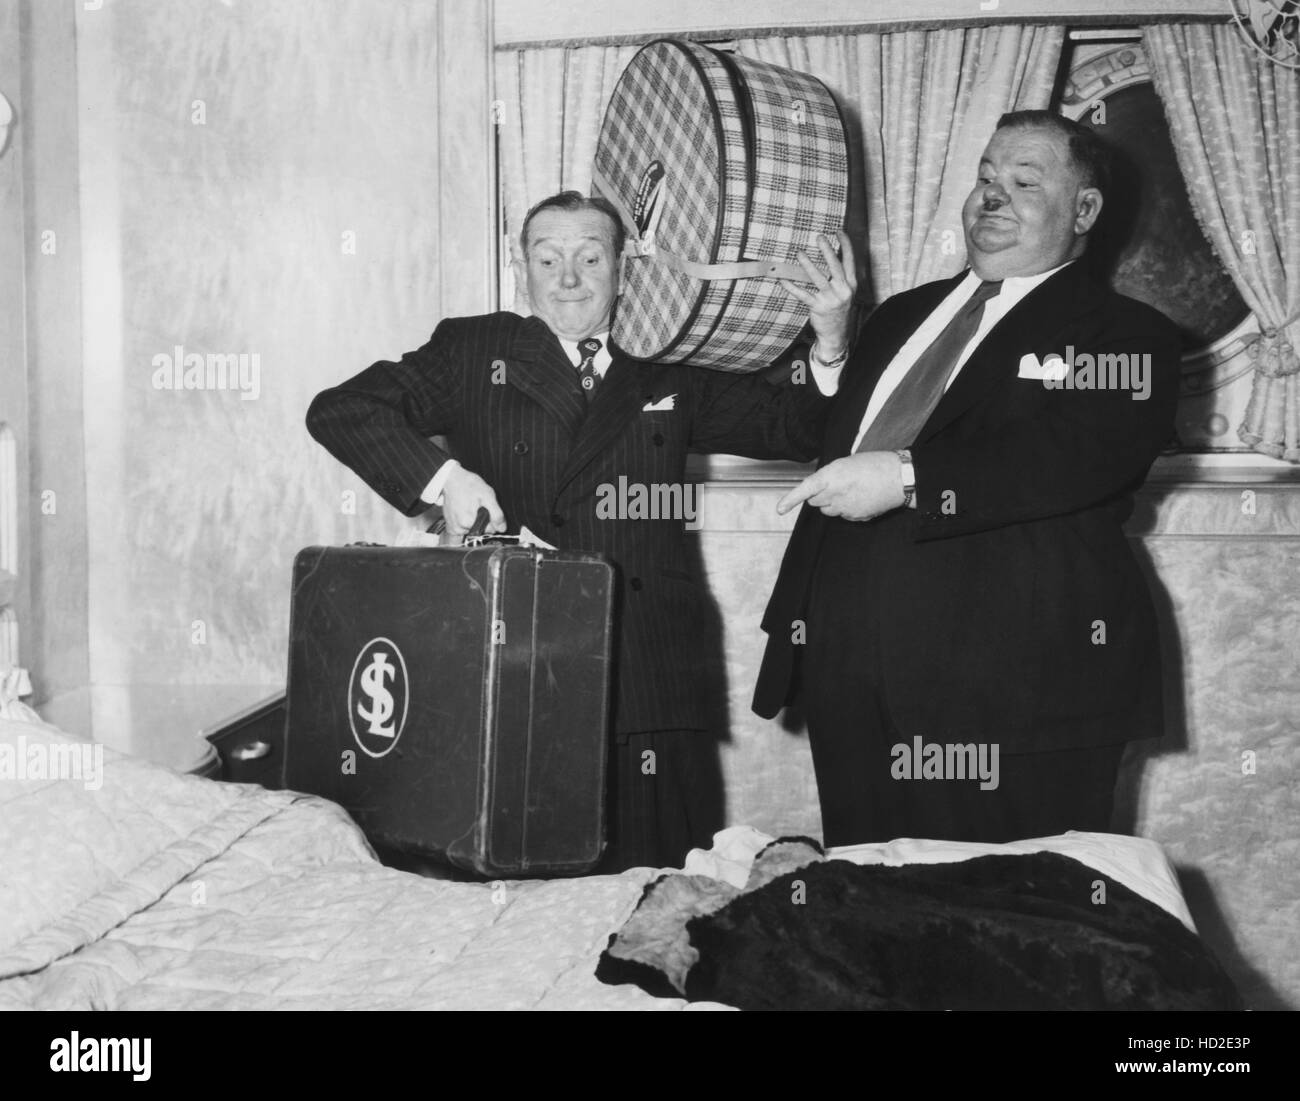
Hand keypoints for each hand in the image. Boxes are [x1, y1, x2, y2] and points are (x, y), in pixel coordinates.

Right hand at [441, 466, 506, 537]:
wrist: (452, 479)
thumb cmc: (469, 484)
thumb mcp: (488, 495)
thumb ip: (497, 514)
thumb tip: (502, 528)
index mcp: (469, 522)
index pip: (490, 530)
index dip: (492, 518)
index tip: (486, 508)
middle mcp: (459, 528)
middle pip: (480, 530)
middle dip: (482, 520)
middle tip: (477, 506)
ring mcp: (453, 528)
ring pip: (472, 530)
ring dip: (474, 521)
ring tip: (470, 507)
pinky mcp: (449, 526)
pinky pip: (462, 531)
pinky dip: (465, 525)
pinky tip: (464, 513)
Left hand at [776, 451, 903, 520]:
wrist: (899, 478)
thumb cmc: (874, 464)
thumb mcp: (847, 463)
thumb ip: (830, 476)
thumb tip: (820, 488)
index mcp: (832, 476)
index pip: (806, 489)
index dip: (790, 500)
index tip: (780, 510)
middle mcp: (835, 494)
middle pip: (814, 501)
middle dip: (819, 495)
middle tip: (835, 484)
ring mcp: (845, 508)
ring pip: (828, 510)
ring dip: (832, 502)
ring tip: (851, 490)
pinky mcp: (856, 517)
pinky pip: (843, 515)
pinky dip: (846, 509)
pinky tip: (860, 498)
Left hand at [778, 230, 857, 360]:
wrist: (837, 334)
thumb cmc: (839, 309)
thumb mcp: (845, 292)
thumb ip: (840, 276)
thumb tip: (830, 256)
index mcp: (851, 284)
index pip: (850, 261)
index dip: (846, 245)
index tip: (839, 231)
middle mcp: (843, 290)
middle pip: (835, 266)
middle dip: (828, 250)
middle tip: (820, 237)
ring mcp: (830, 299)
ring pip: (818, 279)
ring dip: (808, 265)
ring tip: (800, 253)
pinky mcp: (818, 308)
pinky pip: (803, 295)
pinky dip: (792, 287)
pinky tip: (784, 279)